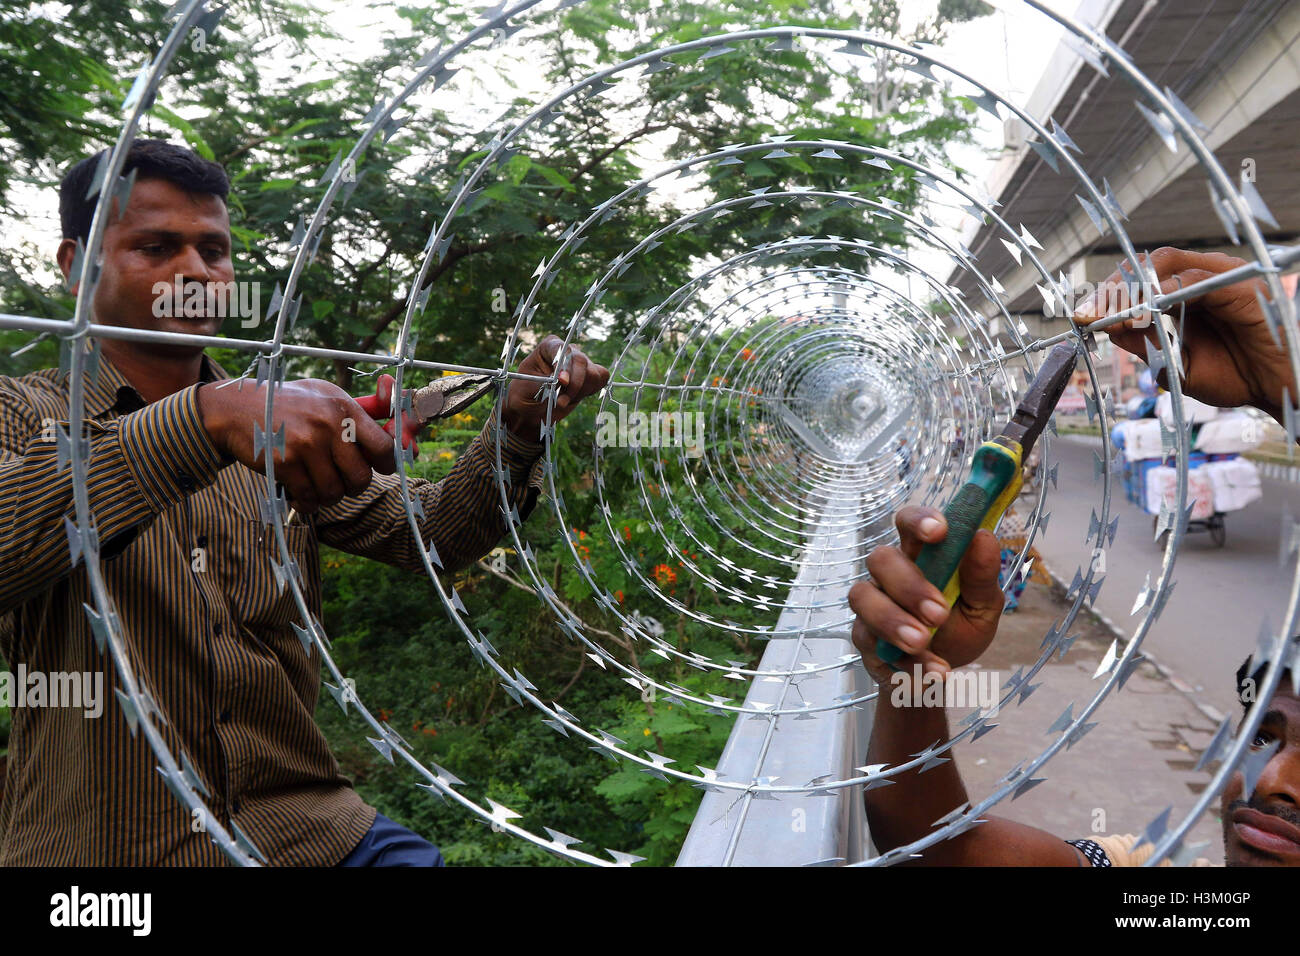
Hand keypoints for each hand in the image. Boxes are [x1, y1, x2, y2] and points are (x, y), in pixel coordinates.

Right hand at [196, 378, 395, 513]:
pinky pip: (309, 499)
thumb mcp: (328, 395)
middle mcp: (328, 425)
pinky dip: (307, 503)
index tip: (380, 467)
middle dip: (353, 486)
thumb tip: (407, 421)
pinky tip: (300, 492)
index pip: (385, 447)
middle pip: (361, 478)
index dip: (388, 464)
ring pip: (335, 493)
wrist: (236, 409)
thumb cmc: (291, 404)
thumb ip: (367, 410)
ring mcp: (306, 445)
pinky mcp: (285, 463)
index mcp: (344, 407)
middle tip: (341, 479)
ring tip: (318, 484)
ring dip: (328, 496)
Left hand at [502, 334, 609, 439]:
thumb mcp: (529, 388)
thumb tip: (565, 380)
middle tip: (561, 401)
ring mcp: (581, 362)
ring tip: (563, 401)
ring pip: (593, 373)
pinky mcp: (591, 375)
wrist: (532, 410)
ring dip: (580, 392)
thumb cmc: (525, 395)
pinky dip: (591, 391)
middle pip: (581, 361)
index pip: (562, 349)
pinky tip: (575, 397)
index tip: (561, 382)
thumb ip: (546, 382)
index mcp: (548, 347)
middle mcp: (567, 351)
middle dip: (574, 385)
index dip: (564, 365)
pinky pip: (601, 379)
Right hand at [849, 506, 1003, 684]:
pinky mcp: (863, 636)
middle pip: (881, 558)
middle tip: (938, 614)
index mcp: (920, 556)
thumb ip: (981, 576)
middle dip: (908, 586)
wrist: (939, 676)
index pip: (908, 522)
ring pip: (863, 597)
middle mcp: (889, 574)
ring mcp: (871, 604)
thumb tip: (983, 537)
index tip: (938, 532)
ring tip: (922, 643)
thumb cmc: (959, 629)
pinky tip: (932, 670)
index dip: (917, 520)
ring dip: (893, 620)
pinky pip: (870, 641)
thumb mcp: (982, 606)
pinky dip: (904, 660)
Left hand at [1073, 247, 1295, 421]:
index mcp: (1186, 292)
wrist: (1272, 390)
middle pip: (1148, 265)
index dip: (1109, 291)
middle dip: (1113, 286)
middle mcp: (1203, 278)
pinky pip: (1195, 281)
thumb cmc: (1230, 375)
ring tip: (1109, 313)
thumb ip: (1142, 342)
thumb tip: (1105, 326)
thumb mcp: (1172, 362)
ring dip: (1131, 290)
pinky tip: (1142, 312)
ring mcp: (1223, 278)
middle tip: (1088, 311)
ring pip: (1167, 266)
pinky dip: (1164, 294)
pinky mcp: (1239, 288)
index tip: (1082, 313)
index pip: (1141, 277)